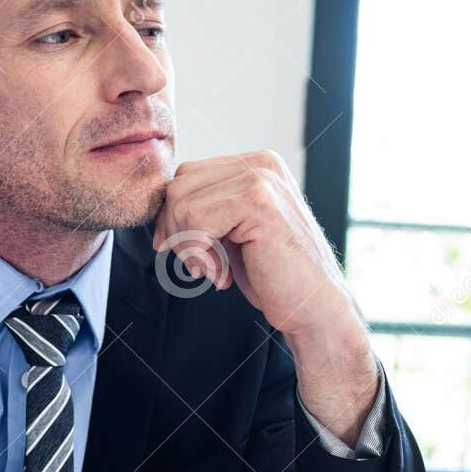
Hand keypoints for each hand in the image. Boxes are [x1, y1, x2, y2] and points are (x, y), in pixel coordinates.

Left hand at [151, 148, 361, 345]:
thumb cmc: (274, 275)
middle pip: (178, 185)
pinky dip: (198, 255)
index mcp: (256, 165)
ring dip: (188, 247)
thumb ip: (205, 209)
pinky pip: (194, 220)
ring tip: (215, 270)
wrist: (313, 308)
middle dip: (176, 231)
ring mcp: (261, 178)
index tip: (189, 254)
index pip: (186, 176)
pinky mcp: (258, 202)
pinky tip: (224, 275)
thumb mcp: (232, 232)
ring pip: (180, 202)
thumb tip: (156, 207)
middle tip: (201, 265)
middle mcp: (261, 163)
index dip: (174, 218)